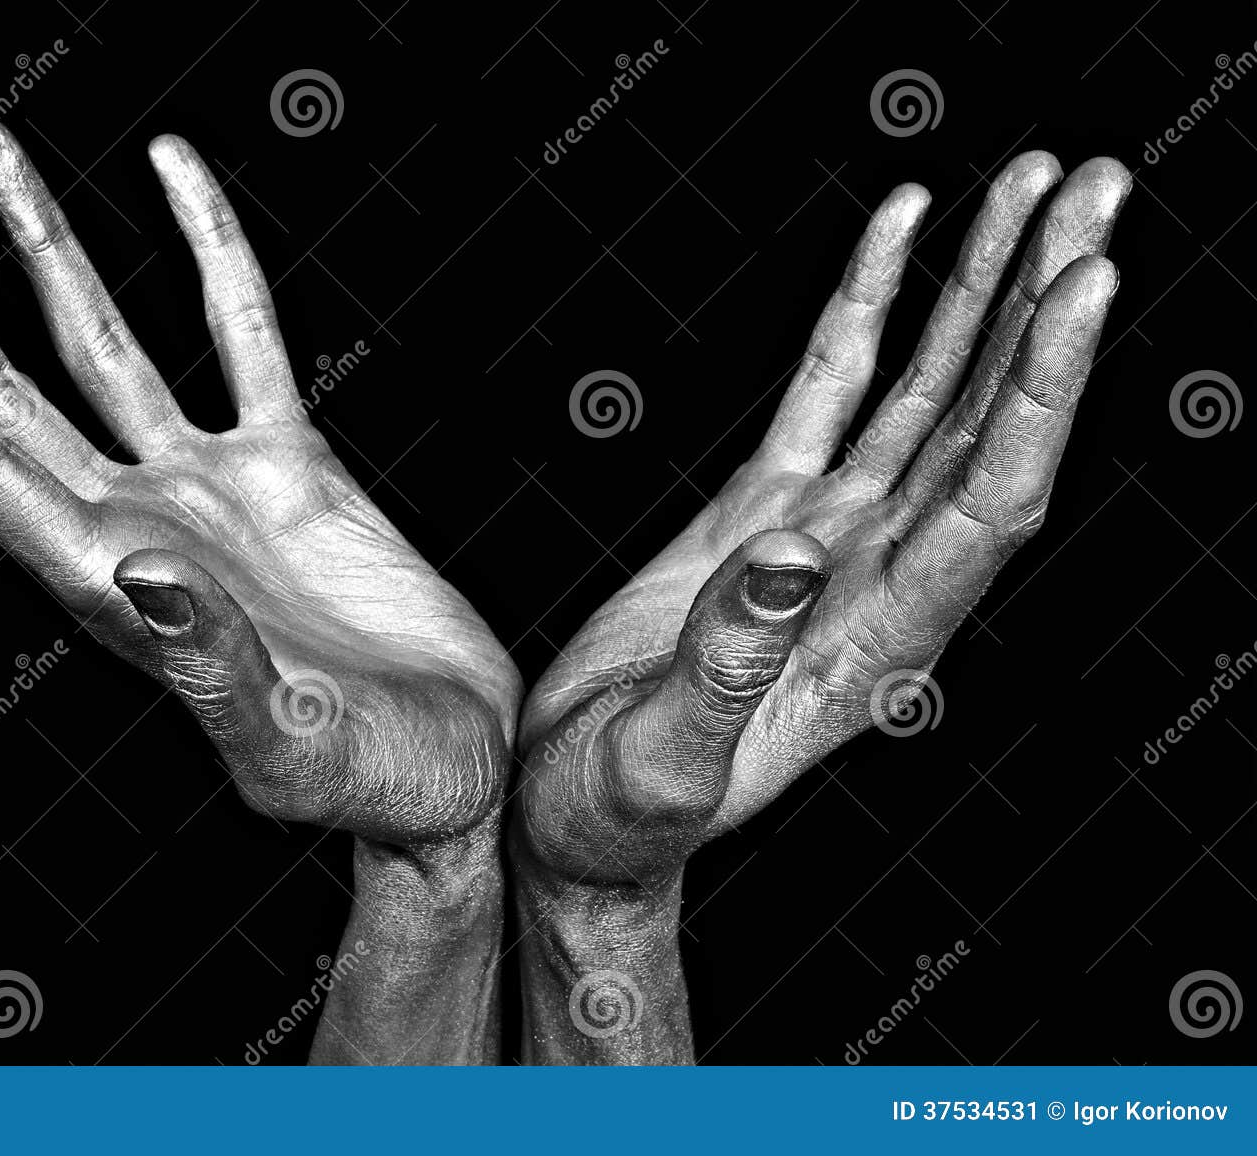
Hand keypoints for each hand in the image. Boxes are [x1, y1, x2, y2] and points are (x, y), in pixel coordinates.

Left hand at [0, 121, 520, 847]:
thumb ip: (213, 664)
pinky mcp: (287, 466)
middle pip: (1, 384)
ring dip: (39, 247)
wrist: (456, 758)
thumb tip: (141, 570)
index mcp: (114, 587)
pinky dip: (209, 252)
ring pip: (100, 342)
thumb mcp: (290, 742)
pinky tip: (176, 173)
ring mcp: (207, 488)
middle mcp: (139, 523)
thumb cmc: (374, 778)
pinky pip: (238, 333)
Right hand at [517, 153, 1129, 886]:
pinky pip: (830, 392)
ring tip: (1032, 186)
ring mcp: (821, 539)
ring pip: (926, 394)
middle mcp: (874, 580)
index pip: (989, 500)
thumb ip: (727, 664)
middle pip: (988, 424)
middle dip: (1045, 303)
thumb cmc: (612, 816)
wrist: (570, 816)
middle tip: (1096, 187)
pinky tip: (897, 233)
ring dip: (983, 291)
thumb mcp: (661, 762)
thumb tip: (791, 556)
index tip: (1085, 280)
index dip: (1043, 391)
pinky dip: (866, 310)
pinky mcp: (757, 514)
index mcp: (872, 646)